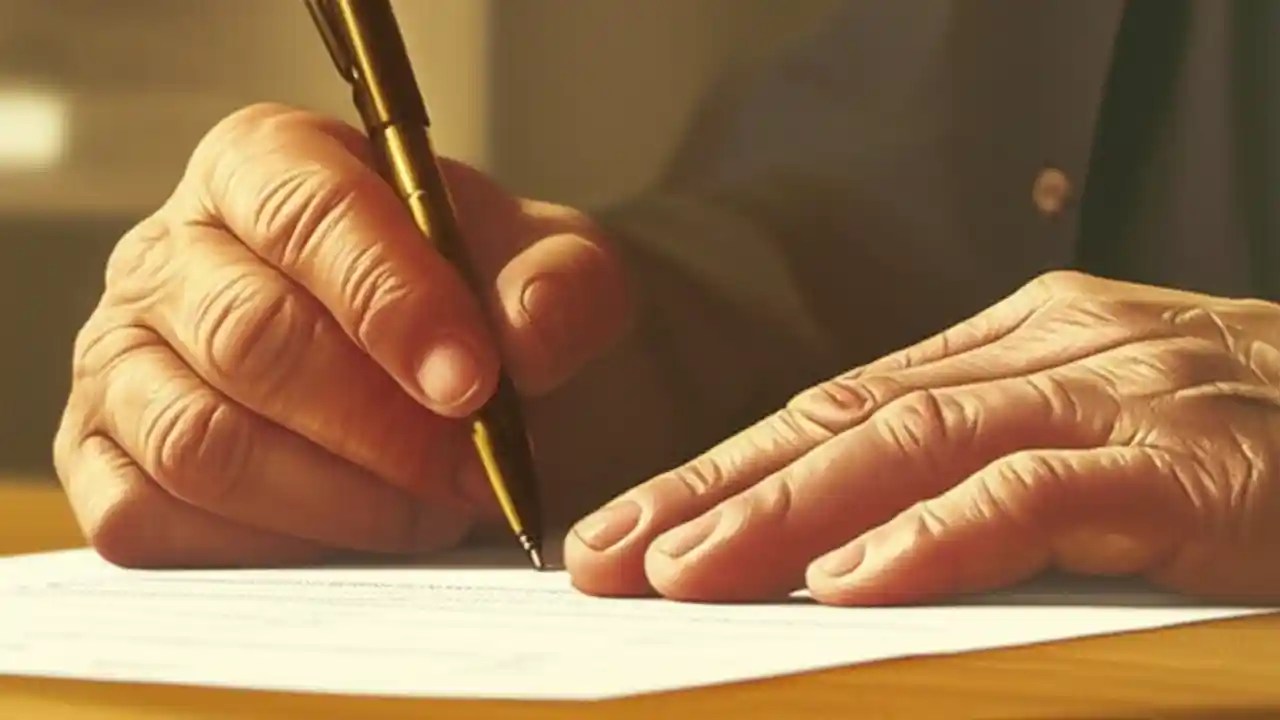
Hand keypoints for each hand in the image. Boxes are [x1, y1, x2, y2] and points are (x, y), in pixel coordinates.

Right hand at [54, 103, 629, 566]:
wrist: (441, 370)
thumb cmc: (473, 300)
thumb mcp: (548, 269)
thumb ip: (561, 283)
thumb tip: (527, 333)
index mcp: (267, 163)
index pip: (307, 213)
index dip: (389, 300)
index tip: (470, 380)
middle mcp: (173, 254)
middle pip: (250, 336)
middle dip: (380, 424)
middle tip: (474, 469)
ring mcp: (122, 360)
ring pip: (199, 442)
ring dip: (336, 497)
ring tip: (431, 509)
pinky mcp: (103, 459)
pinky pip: (147, 520)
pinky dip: (265, 546)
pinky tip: (350, 535)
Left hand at [565, 271, 1279, 603]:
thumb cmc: (1249, 451)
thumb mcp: (1094, 441)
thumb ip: (982, 470)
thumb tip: (844, 542)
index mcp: (1020, 347)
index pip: (840, 407)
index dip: (726, 467)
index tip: (629, 525)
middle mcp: (1053, 353)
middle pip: (850, 420)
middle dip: (718, 490)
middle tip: (609, 555)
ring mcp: (1121, 397)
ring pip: (917, 444)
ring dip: (787, 512)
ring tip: (681, 570)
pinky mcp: (1193, 464)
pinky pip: (1039, 495)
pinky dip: (937, 535)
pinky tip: (851, 583)